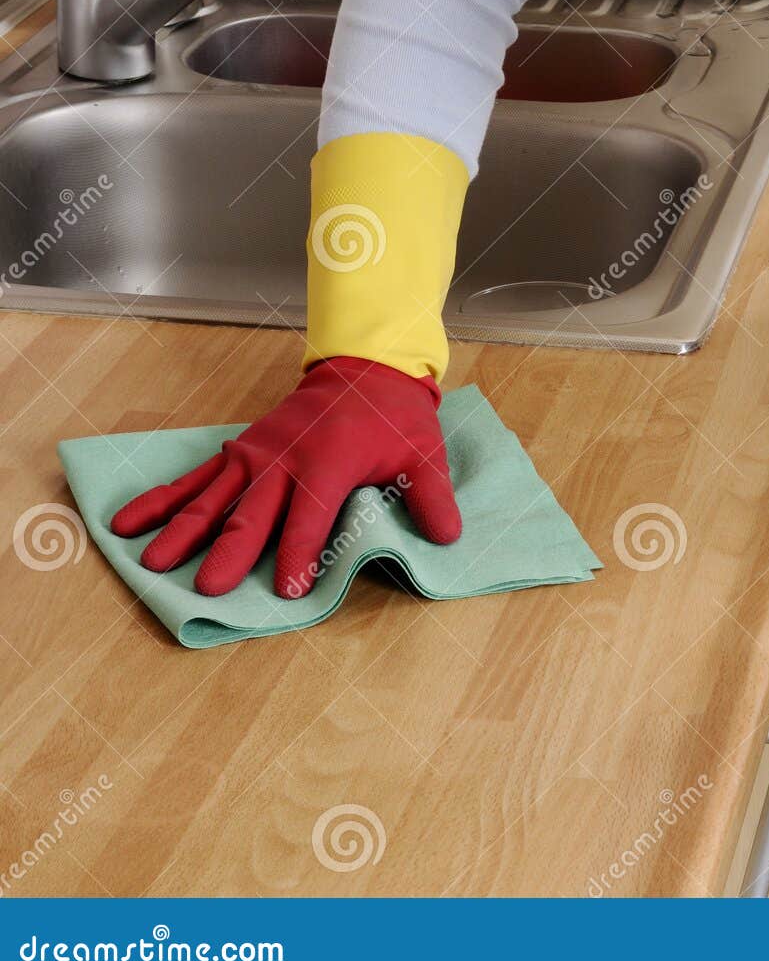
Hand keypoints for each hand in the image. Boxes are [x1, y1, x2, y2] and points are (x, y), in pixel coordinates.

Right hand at [111, 356, 461, 598]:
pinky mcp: (238, 451)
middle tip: (208, 587)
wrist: (365, 369)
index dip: (300, 554)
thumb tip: (447, 537)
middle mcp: (284, 460)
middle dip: (231, 551)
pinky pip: (195, 478)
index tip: (289, 590)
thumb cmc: (395, 419)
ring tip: (153, 564)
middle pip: (253, 513)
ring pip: (214, 498)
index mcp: (329, 465)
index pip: (312, 518)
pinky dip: (162, 500)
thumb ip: (432, 497)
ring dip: (183, 531)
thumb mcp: (424, 455)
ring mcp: (254, 455)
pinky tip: (128, 524)